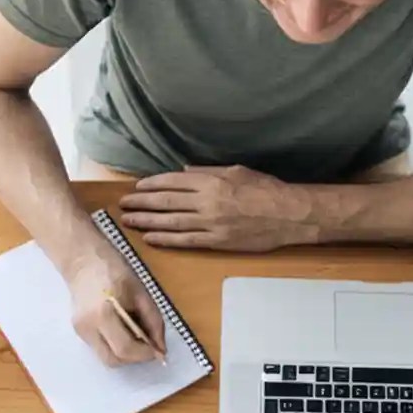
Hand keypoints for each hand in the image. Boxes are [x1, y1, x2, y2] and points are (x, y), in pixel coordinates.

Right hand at [65, 245, 166, 366]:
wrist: (83, 260)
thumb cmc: (115, 271)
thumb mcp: (141, 293)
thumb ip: (153, 322)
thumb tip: (161, 348)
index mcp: (103, 314)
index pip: (125, 349)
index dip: (145, 354)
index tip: (158, 349)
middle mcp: (88, 328)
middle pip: (113, 360)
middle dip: (135, 358)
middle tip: (148, 345)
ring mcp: (80, 331)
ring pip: (106, 358)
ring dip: (125, 355)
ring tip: (136, 337)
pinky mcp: (79, 332)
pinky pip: (101, 349)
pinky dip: (116, 347)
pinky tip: (124, 332)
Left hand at [119, 166, 312, 250]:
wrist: (289, 215)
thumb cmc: (266, 190)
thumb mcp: (237, 171)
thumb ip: (208, 171)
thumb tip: (184, 172)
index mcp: (212, 181)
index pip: (173, 181)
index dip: (152, 184)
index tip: (137, 187)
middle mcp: (207, 201)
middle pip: (166, 201)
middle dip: (142, 202)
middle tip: (123, 204)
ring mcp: (211, 223)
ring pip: (171, 221)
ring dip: (146, 221)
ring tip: (128, 221)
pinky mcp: (217, 241)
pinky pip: (186, 241)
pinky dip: (166, 239)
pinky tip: (150, 238)